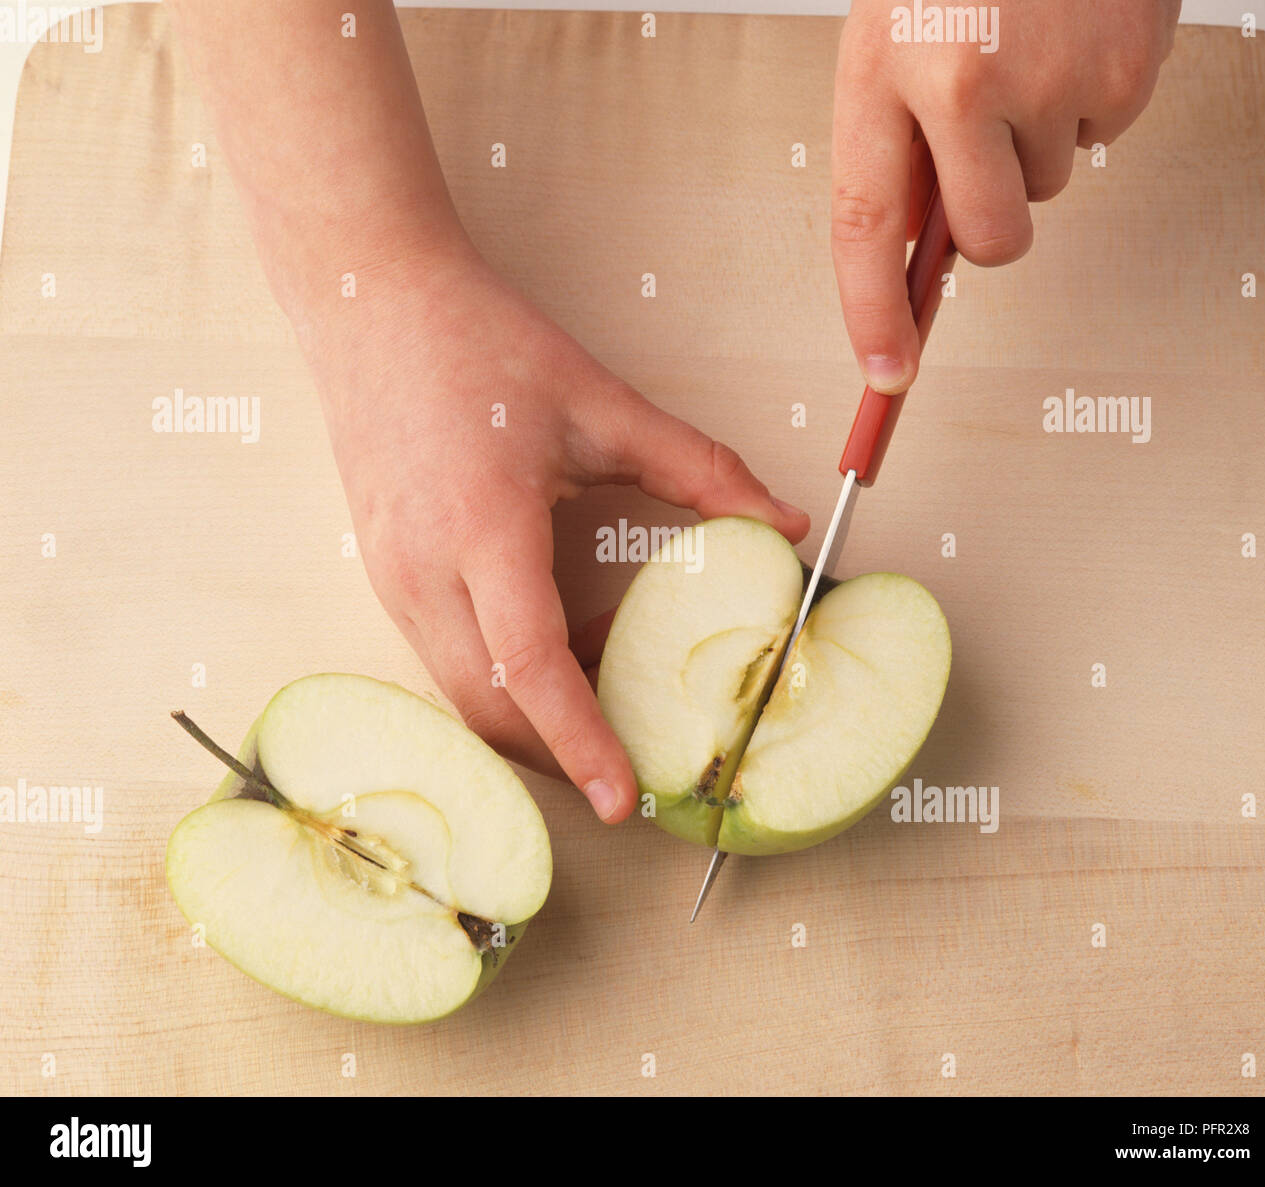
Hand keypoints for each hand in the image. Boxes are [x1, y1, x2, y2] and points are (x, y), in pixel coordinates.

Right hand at [302, 248, 809, 823]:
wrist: (370, 303)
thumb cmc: (483, 345)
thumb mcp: (603, 406)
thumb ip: (700, 469)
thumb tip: (783, 524)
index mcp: (481, 530)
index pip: (531, 669)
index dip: (580, 740)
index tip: (623, 799)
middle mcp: (422, 573)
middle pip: (492, 709)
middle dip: (563, 753)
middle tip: (639, 762)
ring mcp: (391, 580)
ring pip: (465, 692)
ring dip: (537, 713)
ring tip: (612, 690)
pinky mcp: (383, 575)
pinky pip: (447, 657)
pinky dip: (506, 675)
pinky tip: (558, 639)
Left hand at [831, 0, 1179, 391]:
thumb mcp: (892, 40)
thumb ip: (899, 146)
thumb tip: (918, 258)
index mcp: (887, 70)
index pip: (867, 227)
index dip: (873, 313)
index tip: (885, 372)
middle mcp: (967, 82)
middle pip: (988, 241)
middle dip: (988, 218)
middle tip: (983, 141)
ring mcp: (1056, 82)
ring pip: (1045, 193)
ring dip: (1033, 146)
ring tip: (1025, 56)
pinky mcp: (1126, 77)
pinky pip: (1098, 145)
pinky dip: (1082, 110)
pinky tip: (1067, 44)